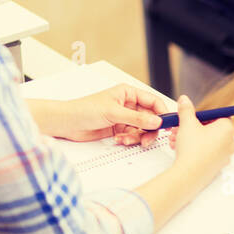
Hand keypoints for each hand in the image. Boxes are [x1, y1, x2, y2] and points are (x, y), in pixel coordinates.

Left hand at [39, 84, 174, 145]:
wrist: (67, 123)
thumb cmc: (84, 110)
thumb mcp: (113, 113)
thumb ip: (136, 118)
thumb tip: (156, 122)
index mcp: (128, 93)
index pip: (153, 102)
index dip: (162, 113)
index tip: (166, 125)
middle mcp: (128, 104)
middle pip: (151, 118)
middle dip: (150, 130)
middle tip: (147, 140)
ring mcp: (124, 118)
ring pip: (143, 129)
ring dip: (138, 137)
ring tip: (126, 140)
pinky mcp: (119, 129)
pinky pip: (133, 136)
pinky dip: (129, 140)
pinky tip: (118, 140)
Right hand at [168, 95, 233, 187]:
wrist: (190, 173)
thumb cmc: (192, 149)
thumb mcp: (186, 124)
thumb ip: (186, 110)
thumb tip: (185, 100)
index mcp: (227, 129)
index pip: (220, 115)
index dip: (205, 115)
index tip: (194, 116)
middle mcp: (230, 142)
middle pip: (213, 128)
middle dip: (195, 126)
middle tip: (182, 126)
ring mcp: (225, 154)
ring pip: (209, 140)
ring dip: (193, 136)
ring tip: (176, 138)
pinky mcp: (218, 164)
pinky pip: (208, 151)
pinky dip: (196, 148)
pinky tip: (181, 147)